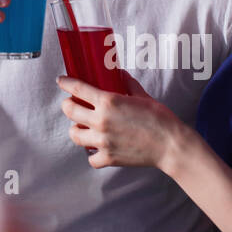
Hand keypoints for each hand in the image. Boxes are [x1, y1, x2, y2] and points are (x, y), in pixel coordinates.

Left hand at [56, 71, 180, 169]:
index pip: (78, 89)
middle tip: (72, 104)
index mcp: (108, 101)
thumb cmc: (160, 119)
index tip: (61, 81)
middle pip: (69, 110)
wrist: (171, 145)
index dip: (66, 83)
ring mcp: (102, 141)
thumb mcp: (143, 96)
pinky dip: (91, 153)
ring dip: (76, 128)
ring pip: (74, 134)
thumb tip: (120, 74)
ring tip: (82, 127)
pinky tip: (96, 148)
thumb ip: (128, 84)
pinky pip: (90, 157)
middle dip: (68, 105)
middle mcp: (101, 120)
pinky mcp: (108, 157)